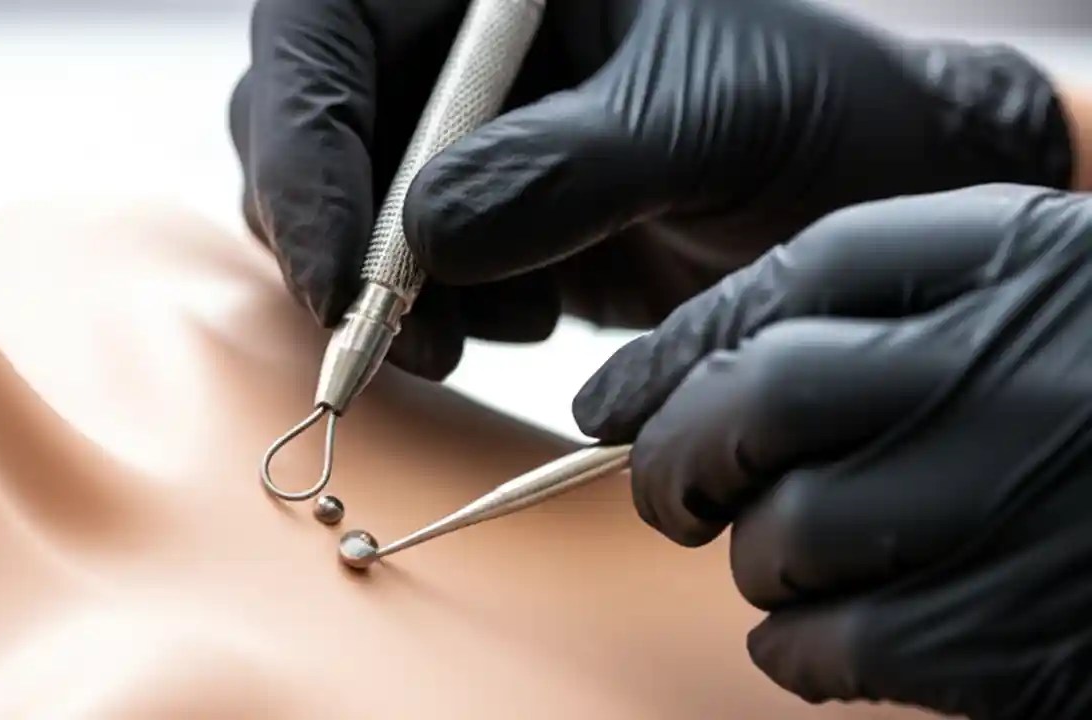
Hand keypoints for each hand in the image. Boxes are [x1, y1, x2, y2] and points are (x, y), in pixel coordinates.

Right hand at [231, 0, 1072, 379]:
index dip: (305, 141)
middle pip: (304, 120)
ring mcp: (461, 129)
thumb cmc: (811, 113)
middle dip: (338, 234)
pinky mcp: (478, 212)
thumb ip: (565, 166)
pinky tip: (528, 317)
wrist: (856, 195)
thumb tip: (426, 233)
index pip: (325, 25)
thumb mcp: (703, 119)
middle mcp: (458, 41)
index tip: (343, 267)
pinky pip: (396, 270)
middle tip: (397, 329)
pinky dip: (434, 317)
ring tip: (511, 319)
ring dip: (388, 291)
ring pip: (339, 208)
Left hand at [573, 184, 1091, 717]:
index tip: (610, 400)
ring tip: (800, 557)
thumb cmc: (1091, 397)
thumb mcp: (1020, 294)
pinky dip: (795, 647)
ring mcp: (1018, 502)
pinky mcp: (1022, 636)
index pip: (799, 276)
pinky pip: (831, 645)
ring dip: (759, 559)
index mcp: (1015, 260)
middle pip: (763, 396)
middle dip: (679, 455)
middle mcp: (1014, 368)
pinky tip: (825, 633)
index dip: (677, 346)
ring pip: (785, 536)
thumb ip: (873, 304)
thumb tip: (649, 387)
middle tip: (674, 492)